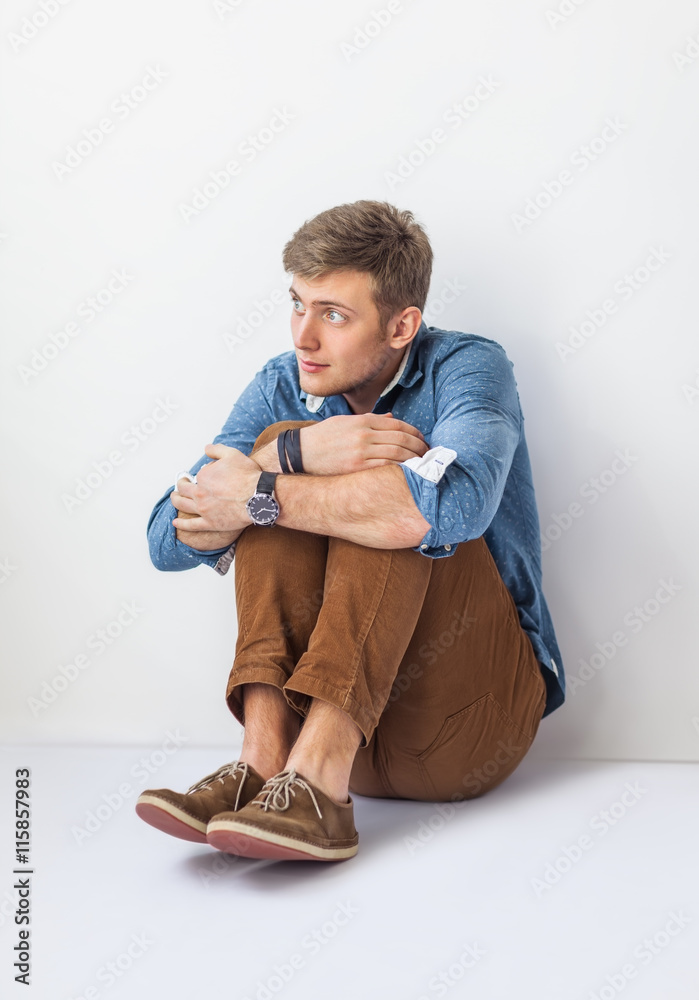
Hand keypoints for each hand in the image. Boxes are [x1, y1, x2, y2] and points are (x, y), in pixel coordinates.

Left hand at [171, 445, 261, 543]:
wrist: (259, 497)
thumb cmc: (248, 476)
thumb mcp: (232, 454)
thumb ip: (217, 450)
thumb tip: (207, 449)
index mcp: (203, 477)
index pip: (196, 475)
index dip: (198, 475)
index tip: (203, 476)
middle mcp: (199, 493)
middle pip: (183, 490)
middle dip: (179, 487)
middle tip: (180, 486)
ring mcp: (203, 509)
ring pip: (182, 506)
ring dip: (175, 501)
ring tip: (174, 499)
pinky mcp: (210, 523)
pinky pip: (191, 525)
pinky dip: (181, 524)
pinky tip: (175, 523)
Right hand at [298, 412, 428, 475]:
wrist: (300, 452)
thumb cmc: (323, 438)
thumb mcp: (345, 422)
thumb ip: (370, 420)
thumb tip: (391, 418)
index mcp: (363, 420)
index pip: (397, 424)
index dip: (414, 432)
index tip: (423, 440)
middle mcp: (364, 433)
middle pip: (401, 438)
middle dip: (418, 446)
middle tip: (428, 454)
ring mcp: (361, 450)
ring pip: (397, 452)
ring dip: (413, 459)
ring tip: (422, 465)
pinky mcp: (357, 466)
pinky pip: (385, 466)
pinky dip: (400, 468)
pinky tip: (408, 473)